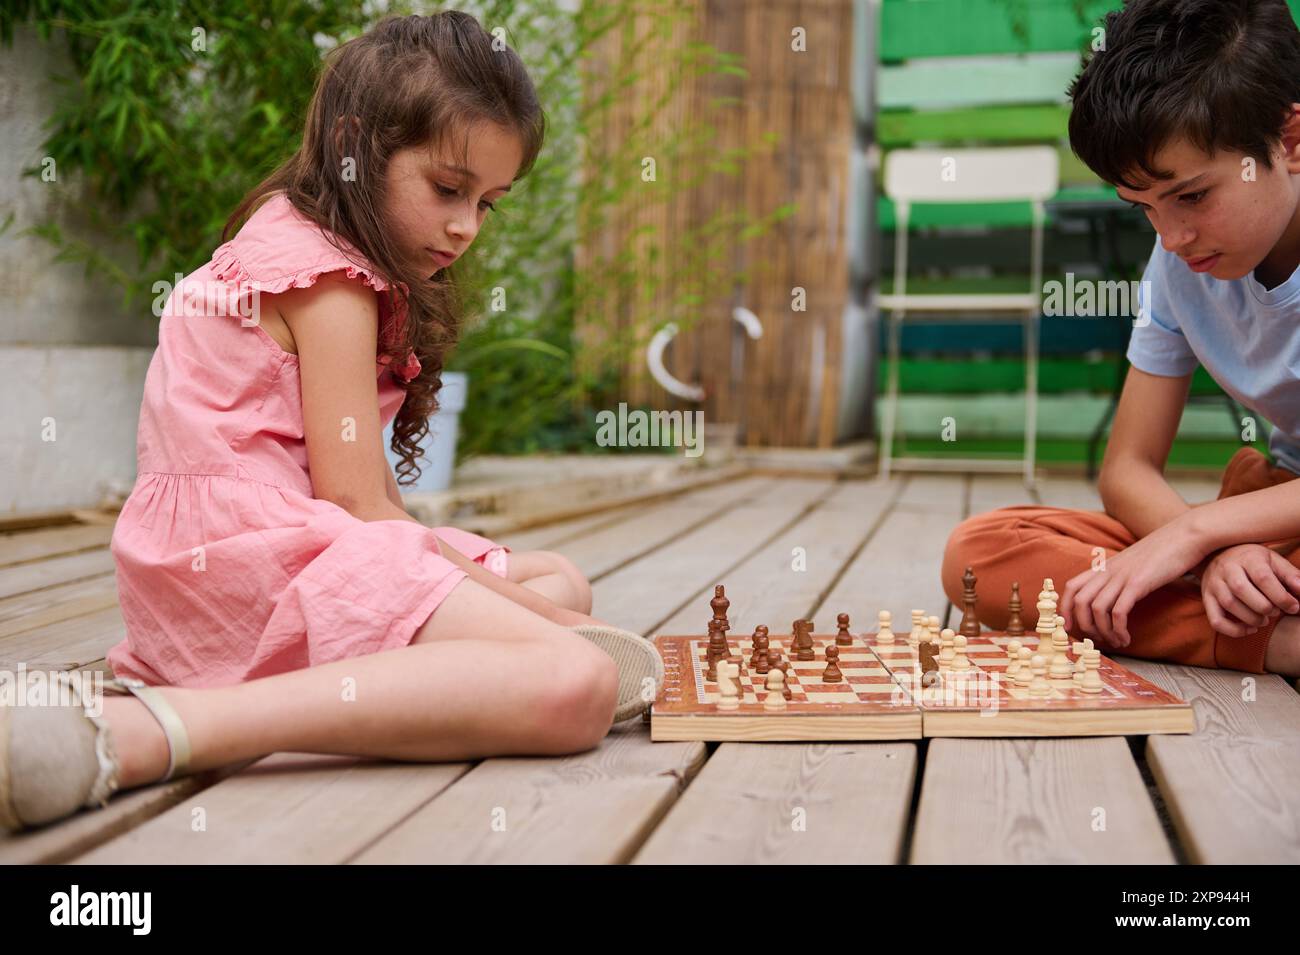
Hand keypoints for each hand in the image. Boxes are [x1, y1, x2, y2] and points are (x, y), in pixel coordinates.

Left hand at [1060, 520, 1207, 648]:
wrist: (1184, 536)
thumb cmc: (1162, 553)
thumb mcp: (1132, 563)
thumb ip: (1118, 577)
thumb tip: (1111, 597)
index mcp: (1104, 567)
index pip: (1072, 586)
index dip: (1065, 608)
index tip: (1069, 626)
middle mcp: (1108, 571)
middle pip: (1080, 602)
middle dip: (1085, 626)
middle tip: (1098, 640)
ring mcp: (1122, 576)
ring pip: (1098, 609)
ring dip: (1104, 632)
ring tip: (1117, 642)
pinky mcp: (1138, 583)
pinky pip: (1119, 611)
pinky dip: (1119, 629)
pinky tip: (1126, 637)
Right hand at [1195, 544, 1299, 636]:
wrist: (1219, 554)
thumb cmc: (1253, 561)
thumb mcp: (1273, 561)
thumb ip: (1291, 575)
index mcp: (1247, 558)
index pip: (1263, 578)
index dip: (1281, 596)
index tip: (1294, 607)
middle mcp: (1226, 569)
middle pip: (1242, 591)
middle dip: (1265, 607)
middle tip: (1276, 612)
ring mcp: (1213, 584)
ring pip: (1229, 604)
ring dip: (1251, 618)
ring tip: (1264, 620)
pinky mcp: (1206, 598)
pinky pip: (1215, 620)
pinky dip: (1233, 630)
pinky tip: (1249, 629)